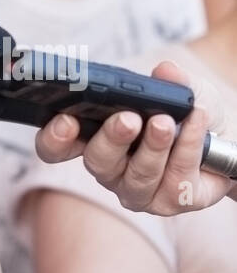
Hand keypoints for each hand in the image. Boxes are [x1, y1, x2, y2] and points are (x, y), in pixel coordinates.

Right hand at [35, 61, 232, 214]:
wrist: (224, 140)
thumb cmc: (188, 116)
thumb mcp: (180, 90)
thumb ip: (171, 81)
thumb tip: (165, 71)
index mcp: (95, 139)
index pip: (57, 148)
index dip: (54, 139)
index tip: (66, 121)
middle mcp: (110, 169)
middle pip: (97, 162)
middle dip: (111, 139)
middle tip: (127, 119)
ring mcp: (137, 190)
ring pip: (137, 175)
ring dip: (153, 147)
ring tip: (166, 122)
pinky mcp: (169, 201)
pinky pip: (175, 178)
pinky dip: (188, 147)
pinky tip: (197, 123)